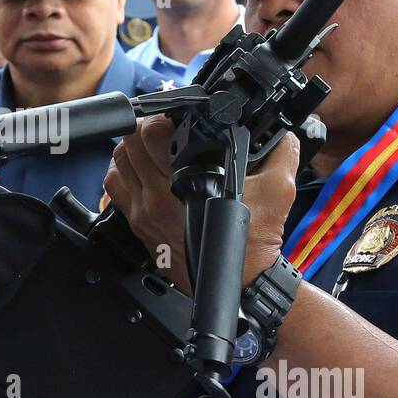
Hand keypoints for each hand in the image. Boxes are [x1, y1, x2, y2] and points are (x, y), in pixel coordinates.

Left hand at [105, 118, 300, 292]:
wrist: (243, 281)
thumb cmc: (254, 241)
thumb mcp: (279, 190)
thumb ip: (282, 153)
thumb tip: (283, 132)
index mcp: (184, 184)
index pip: (151, 134)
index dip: (161, 117)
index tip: (175, 116)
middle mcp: (156, 198)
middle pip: (128, 144)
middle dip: (143, 128)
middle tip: (161, 127)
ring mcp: (143, 213)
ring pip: (117, 164)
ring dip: (129, 148)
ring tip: (149, 144)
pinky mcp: (138, 226)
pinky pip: (114, 190)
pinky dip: (122, 173)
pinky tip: (139, 170)